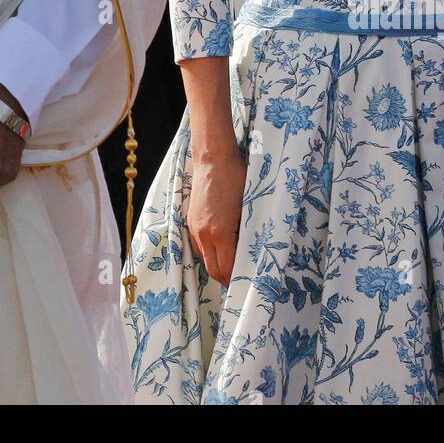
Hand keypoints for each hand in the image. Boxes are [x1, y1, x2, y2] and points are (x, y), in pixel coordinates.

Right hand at [186, 143, 246, 286]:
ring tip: (232, 265)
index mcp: (220, 233)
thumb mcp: (248, 207)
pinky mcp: (190, 220)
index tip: (247, 283)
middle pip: (213, 269)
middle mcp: (204, 234)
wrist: (212, 159)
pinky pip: (198, 245)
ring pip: (204, 258)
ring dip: (217, 265)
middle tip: (240, 280)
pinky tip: (220, 247)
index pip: (226, 269)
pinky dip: (209, 252)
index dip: (236, 279)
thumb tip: (253, 251)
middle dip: (226, 278)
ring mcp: (195, 227)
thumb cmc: (235, 179)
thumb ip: (248, 233)